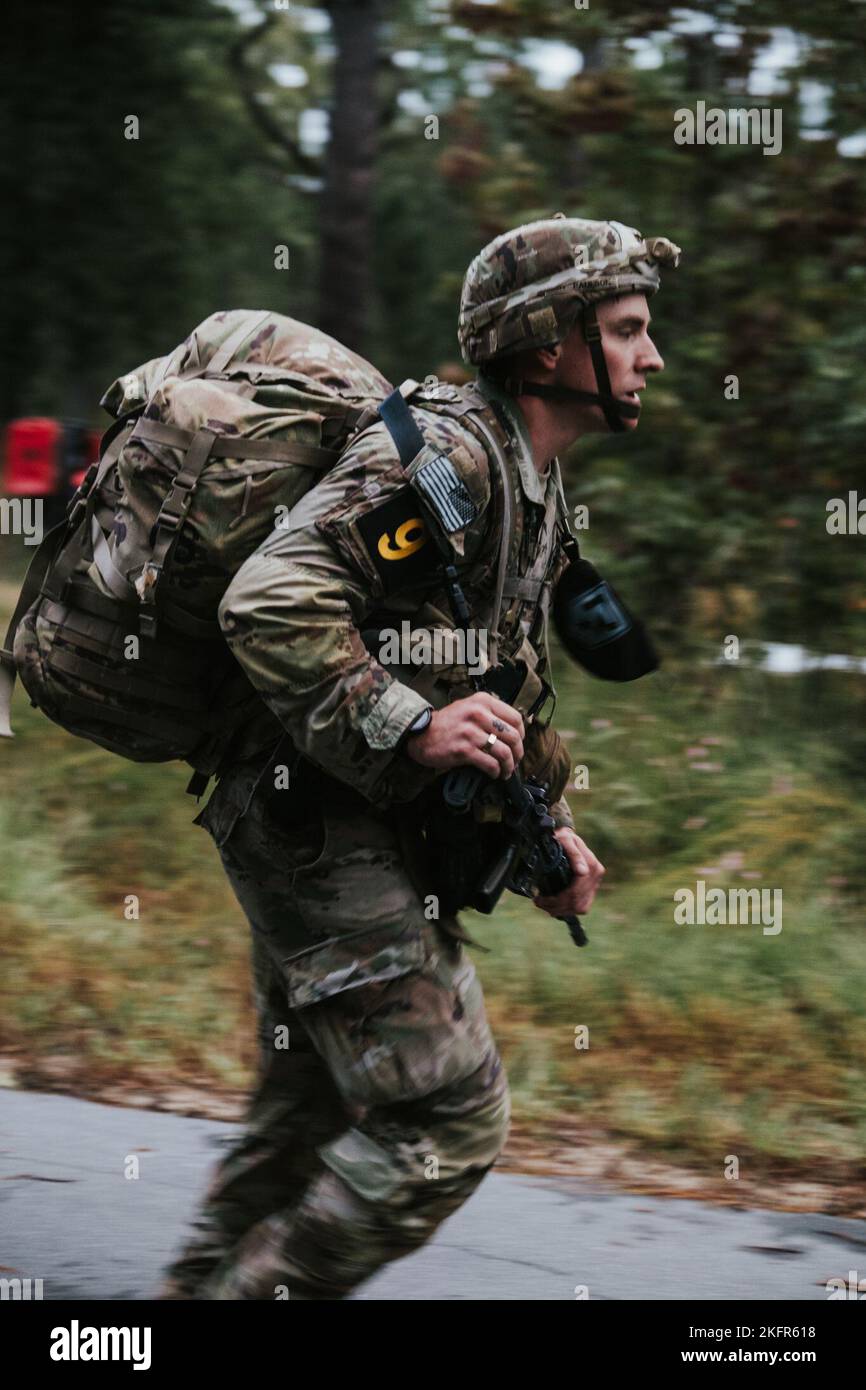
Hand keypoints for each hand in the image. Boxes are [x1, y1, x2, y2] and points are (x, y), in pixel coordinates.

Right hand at [405, 692, 524, 777]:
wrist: (420, 733)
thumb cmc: (447, 723)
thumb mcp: (469, 708)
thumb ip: (489, 714)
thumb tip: (513, 730)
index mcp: (482, 701)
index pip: (515, 718)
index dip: (521, 734)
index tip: (518, 743)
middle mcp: (478, 714)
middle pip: (513, 736)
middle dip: (518, 753)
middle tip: (515, 761)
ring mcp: (470, 732)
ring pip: (504, 752)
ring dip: (509, 766)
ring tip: (506, 771)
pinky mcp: (464, 750)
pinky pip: (490, 763)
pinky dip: (496, 771)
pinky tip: (494, 773)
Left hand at [534, 828, 604, 917]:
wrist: (568, 838)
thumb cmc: (563, 838)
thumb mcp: (565, 840)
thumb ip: (573, 854)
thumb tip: (582, 872)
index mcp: (592, 865)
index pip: (576, 890)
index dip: (558, 898)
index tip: (540, 898)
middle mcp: (596, 876)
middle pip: (577, 901)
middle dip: (556, 906)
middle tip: (538, 902)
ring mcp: (595, 883)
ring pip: (580, 907)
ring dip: (561, 910)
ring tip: (544, 906)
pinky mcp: (591, 889)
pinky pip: (582, 907)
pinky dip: (568, 910)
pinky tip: (555, 908)